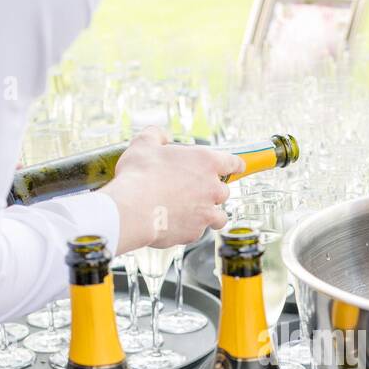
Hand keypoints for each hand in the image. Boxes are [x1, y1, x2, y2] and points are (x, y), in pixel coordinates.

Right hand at [99, 127, 241, 250]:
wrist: (132, 210)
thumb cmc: (139, 175)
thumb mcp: (144, 144)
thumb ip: (156, 135)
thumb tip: (160, 135)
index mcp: (205, 162)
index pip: (233, 163)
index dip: (234, 165)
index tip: (236, 167)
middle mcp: (212, 188)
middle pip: (224, 191)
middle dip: (212, 192)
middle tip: (193, 191)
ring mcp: (206, 213)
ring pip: (219, 216)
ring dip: (209, 214)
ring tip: (193, 213)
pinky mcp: (195, 233)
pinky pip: (198, 231)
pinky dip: (189, 228)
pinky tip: (173, 223)